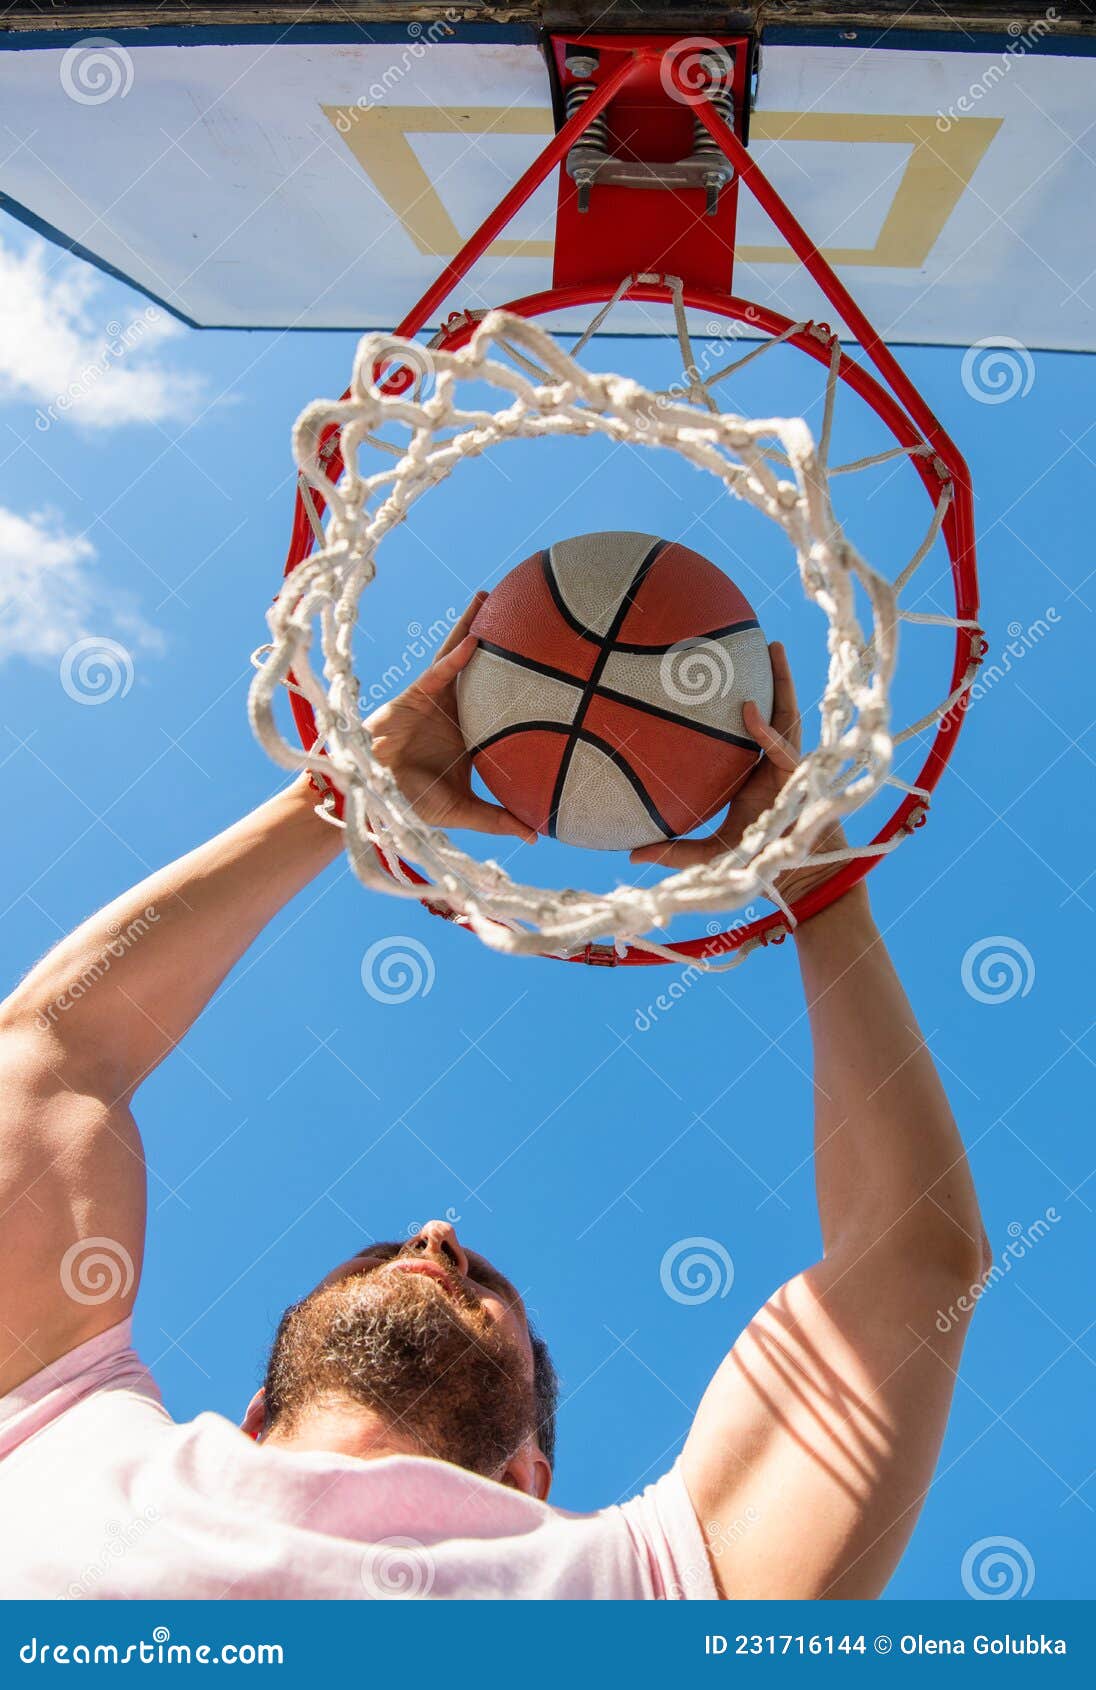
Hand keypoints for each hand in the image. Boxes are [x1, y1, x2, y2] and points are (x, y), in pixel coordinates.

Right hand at [365, 594, 537, 842]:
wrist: (374, 795)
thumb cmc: (413, 802)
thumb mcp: (462, 809)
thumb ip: (497, 818)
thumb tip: (536, 835)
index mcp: (471, 731)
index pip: (501, 700)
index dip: (519, 679)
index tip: (549, 663)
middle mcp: (456, 709)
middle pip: (482, 668)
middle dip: (498, 639)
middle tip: (524, 610)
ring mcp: (436, 699)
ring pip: (459, 657)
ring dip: (473, 627)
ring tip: (491, 597)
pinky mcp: (415, 695)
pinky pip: (439, 672)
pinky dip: (456, 656)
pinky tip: (475, 639)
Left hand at [629, 642, 848, 908]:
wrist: (791, 879)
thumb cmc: (752, 863)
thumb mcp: (708, 854)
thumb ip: (673, 850)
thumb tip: (628, 854)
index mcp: (750, 772)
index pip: (744, 729)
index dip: (735, 703)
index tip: (709, 677)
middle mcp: (769, 762)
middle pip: (771, 709)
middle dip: (764, 677)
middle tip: (744, 643)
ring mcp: (787, 765)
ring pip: (787, 715)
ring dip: (782, 682)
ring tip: (772, 648)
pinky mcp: (799, 776)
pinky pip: (782, 746)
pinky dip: (766, 728)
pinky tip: (750, 710)